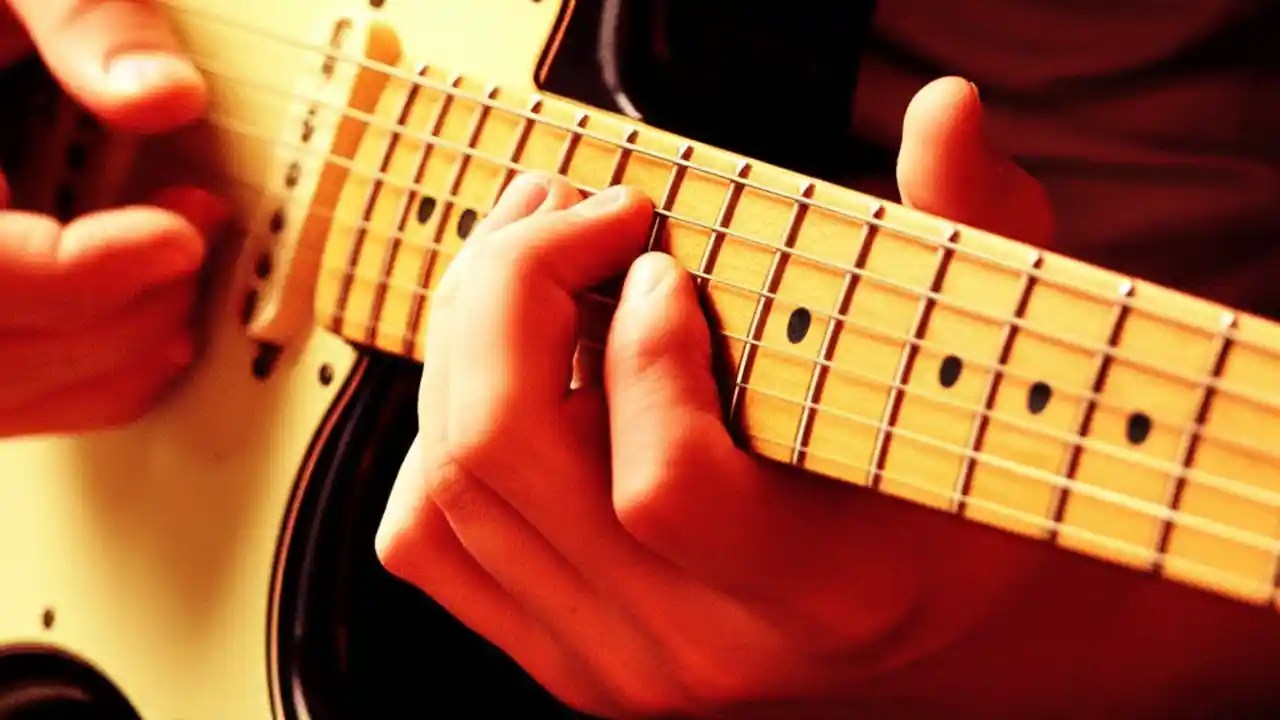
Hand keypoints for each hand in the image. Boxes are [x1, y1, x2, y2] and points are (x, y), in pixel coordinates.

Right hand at [0, 0, 223, 436]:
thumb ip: (80, 13)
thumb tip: (165, 95)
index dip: (86, 273)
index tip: (181, 233)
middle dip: (117, 315)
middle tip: (195, 241)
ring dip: (111, 361)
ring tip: (181, 281)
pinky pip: (2, 398)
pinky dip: (83, 383)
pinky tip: (152, 335)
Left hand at [376, 79, 1268, 716]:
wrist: (907, 614)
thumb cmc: (940, 480)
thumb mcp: (978, 352)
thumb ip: (970, 224)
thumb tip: (945, 112)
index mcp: (824, 591)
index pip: (666, 487)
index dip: (641, 352)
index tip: (665, 266)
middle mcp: (702, 647)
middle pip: (508, 459)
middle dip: (510, 288)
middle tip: (572, 209)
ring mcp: (614, 663)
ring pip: (449, 484)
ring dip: (468, 332)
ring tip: (534, 251)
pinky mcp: (556, 651)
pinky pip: (427, 534)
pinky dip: (440, 425)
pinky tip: (510, 365)